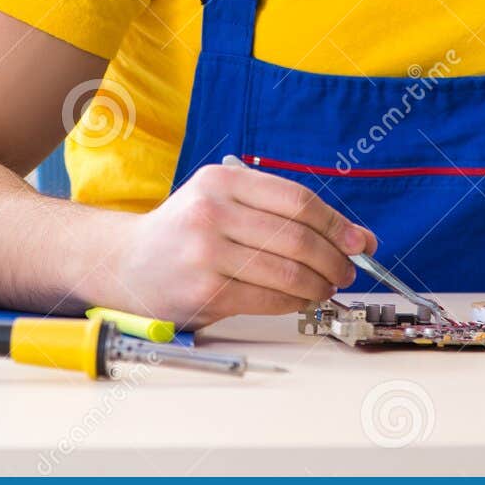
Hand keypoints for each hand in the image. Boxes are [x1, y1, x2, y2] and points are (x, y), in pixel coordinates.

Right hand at [104, 161, 376, 328]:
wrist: (125, 264)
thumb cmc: (184, 233)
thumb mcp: (224, 203)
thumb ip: (282, 213)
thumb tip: (355, 236)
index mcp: (222, 181)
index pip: (298, 201)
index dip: (337, 224)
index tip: (359, 242)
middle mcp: (212, 211)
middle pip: (298, 237)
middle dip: (335, 259)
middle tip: (346, 270)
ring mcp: (206, 252)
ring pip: (289, 271)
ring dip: (319, 284)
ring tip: (326, 288)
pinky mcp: (205, 290)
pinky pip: (269, 299)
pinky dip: (296, 302)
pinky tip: (301, 300)